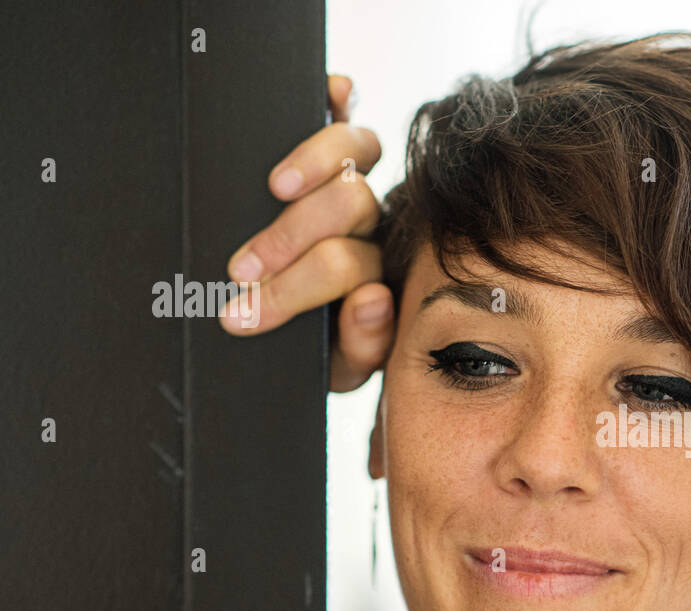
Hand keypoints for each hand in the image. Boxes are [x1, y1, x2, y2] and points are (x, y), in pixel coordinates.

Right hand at [220, 75, 392, 392]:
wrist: (300, 330)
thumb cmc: (317, 342)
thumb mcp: (339, 363)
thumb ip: (361, 344)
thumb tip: (371, 301)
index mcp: (377, 273)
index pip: (351, 269)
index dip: (297, 287)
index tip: (244, 312)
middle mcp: (372, 223)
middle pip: (351, 207)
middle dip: (289, 240)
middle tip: (240, 269)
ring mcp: (355, 179)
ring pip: (356, 151)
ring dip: (314, 163)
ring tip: (276, 188)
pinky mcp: (337, 145)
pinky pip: (349, 112)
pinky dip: (342, 99)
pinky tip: (334, 94)